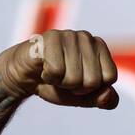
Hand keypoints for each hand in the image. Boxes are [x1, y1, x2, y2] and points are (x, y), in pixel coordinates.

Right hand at [1, 30, 118, 107]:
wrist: (26, 78)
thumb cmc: (58, 84)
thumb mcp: (84, 97)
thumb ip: (103, 99)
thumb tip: (108, 96)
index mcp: (100, 47)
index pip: (109, 78)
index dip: (92, 88)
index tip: (79, 81)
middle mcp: (86, 37)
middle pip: (93, 80)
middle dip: (76, 88)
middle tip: (63, 78)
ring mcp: (68, 35)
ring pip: (75, 78)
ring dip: (61, 83)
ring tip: (53, 73)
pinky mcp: (50, 38)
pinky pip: (56, 71)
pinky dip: (48, 77)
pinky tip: (43, 68)